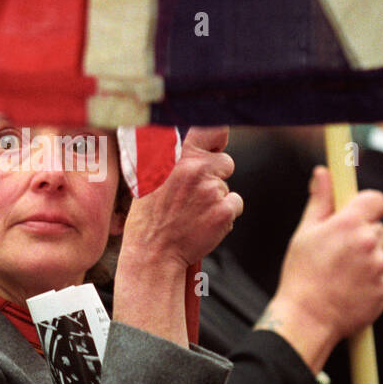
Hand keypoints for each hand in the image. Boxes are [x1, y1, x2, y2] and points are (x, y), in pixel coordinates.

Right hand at [119, 126, 242, 271]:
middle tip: (195, 195)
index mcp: (175, 156)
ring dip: (217, 198)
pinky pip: (235, 204)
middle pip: (225, 162)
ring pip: (227, 187)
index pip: (210, 130)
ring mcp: (211, 190)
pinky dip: (224, 214)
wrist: (153, 253)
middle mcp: (195, 169)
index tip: (215, 147)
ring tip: (193, 213)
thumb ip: (169, 158)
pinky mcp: (224, 211)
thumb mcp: (147, 178)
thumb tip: (189, 144)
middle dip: (216, 176)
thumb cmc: (149, 217)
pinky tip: (204, 223)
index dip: (218, 138)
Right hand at [260, 166, 382, 371]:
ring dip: (365, 259)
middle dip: (362, 235)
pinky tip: (347, 289)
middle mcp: (368, 242)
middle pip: (377, 228)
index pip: (377, 200)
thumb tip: (323, 173)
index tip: (358, 211)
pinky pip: (381, 277)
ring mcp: (378, 267)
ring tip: (339, 274)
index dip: (368, 205)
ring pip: (379, 254)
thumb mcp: (305, 233)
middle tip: (338, 251)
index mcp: (349, 224)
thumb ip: (320, 200)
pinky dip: (369, 281)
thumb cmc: (301, 274)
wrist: (307, 319)